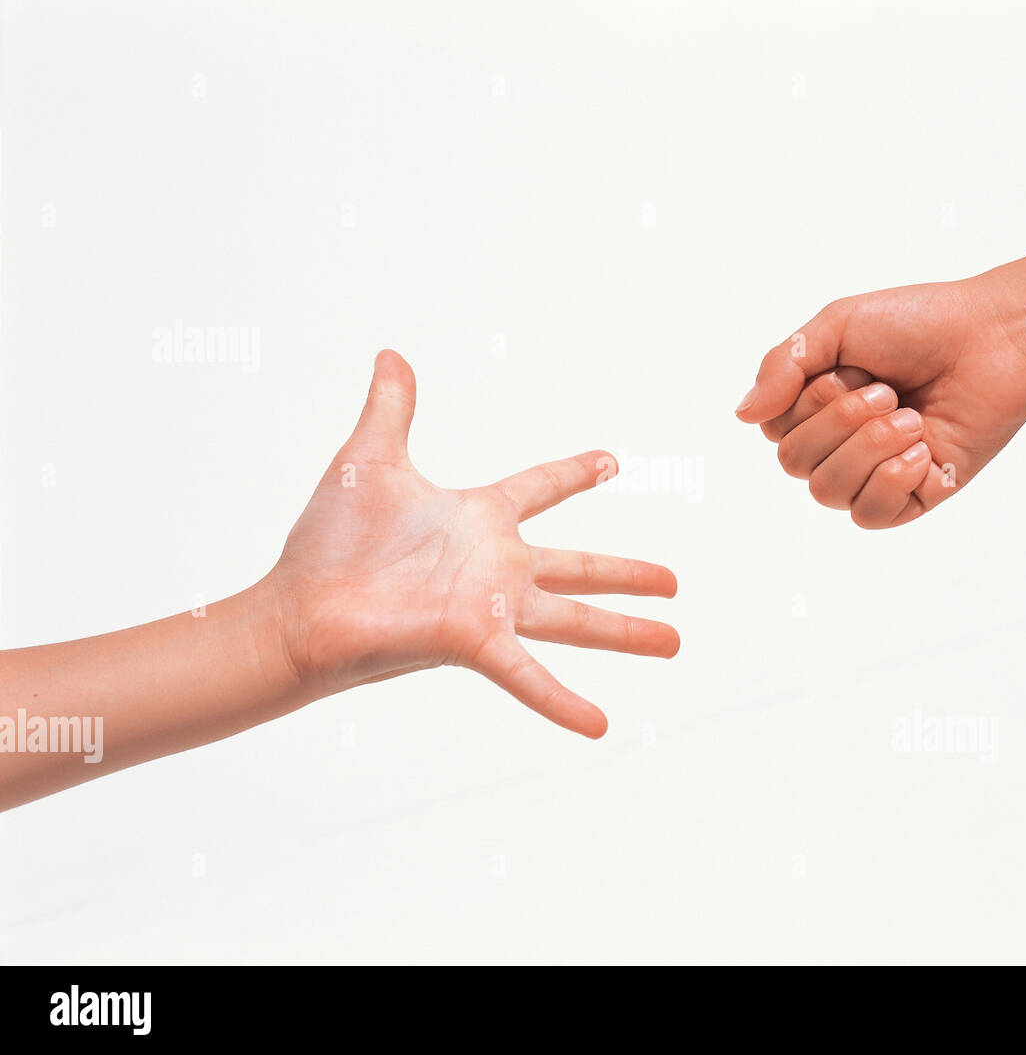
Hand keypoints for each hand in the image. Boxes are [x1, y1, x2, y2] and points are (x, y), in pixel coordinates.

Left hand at [268, 350, 678, 737]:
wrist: (298, 606)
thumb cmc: (329, 542)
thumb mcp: (368, 460)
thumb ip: (391, 409)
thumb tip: (390, 354)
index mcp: (477, 518)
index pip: (539, 488)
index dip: (575, 474)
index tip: (612, 460)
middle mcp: (495, 565)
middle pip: (579, 566)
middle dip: (628, 574)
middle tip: (673, 581)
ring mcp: (491, 606)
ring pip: (575, 620)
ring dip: (626, 633)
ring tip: (674, 641)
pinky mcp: (474, 641)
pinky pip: (527, 675)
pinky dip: (561, 701)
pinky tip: (598, 725)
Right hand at [735, 278, 1025, 527]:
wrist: (994, 340)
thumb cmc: (920, 325)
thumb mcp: (836, 326)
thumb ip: (783, 366)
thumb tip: (741, 415)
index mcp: (814, 407)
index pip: (772, 431)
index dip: (805, 404)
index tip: (850, 369)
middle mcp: (838, 445)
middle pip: (794, 464)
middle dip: (840, 421)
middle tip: (888, 390)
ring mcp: (873, 475)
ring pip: (828, 491)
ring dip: (869, 446)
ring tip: (910, 417)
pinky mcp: (911, 498)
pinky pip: (871, 513)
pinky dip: (892, 478)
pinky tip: (922, 449)